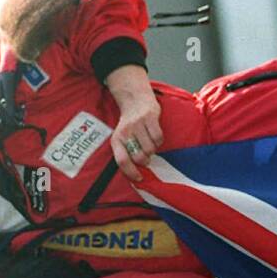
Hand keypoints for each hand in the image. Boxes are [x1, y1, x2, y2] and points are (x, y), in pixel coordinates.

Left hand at [104, 64, 162, 181]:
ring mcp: (138, 124)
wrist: (135, 99)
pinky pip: (158, 138)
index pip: (122, 161)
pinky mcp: (150, 117)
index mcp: (117, 139)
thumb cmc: (129, 124)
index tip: (139, 178)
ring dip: (153, 149)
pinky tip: (154, 135)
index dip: (131, 172)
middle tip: (145, 154)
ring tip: (149, 142)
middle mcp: (126, 132)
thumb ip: (126, 154)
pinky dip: (159, 141)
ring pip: (150, 149)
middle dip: (145, 160)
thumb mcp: (122, 138)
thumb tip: (136, 174)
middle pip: (139, 158)